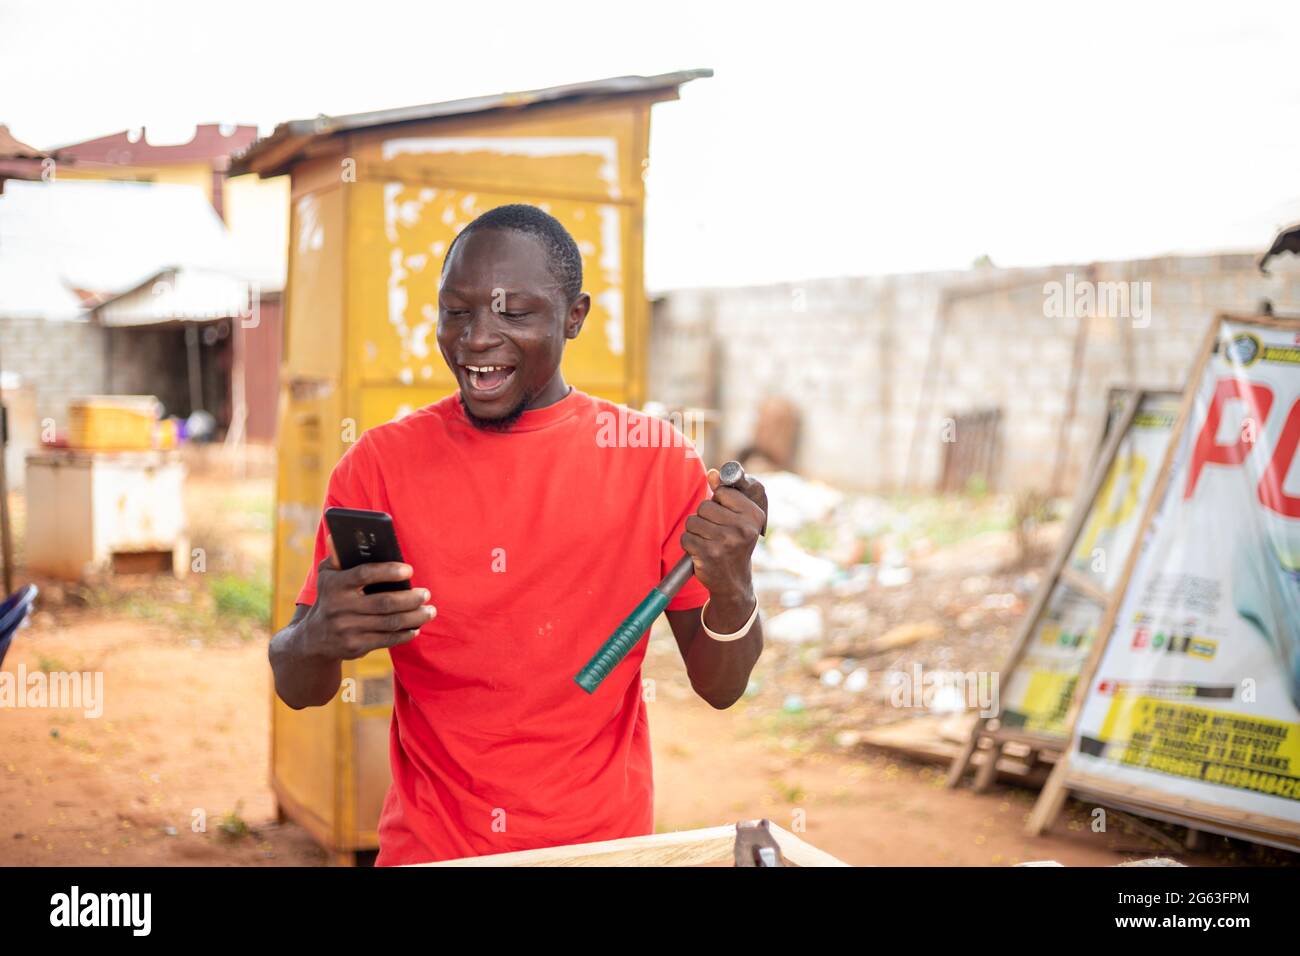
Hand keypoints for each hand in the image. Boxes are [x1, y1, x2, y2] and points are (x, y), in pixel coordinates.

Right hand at [302, 535, 436, 660]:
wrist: (314, 637)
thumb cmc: (330, 596)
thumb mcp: (327, 574)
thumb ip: (336, 555)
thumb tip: (337, 534)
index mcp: (335, 584)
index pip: (364, 573)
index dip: (388, 571)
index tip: (409, 570)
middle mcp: (339, 607)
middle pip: (384, 602)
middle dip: (410, 598)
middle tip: (427, 593)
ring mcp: (347, 629)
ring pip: (389, 623)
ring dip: (414, 617)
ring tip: (429, 611)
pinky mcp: (354, 646)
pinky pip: (386, 640)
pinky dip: (405, 634)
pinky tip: (416, 627)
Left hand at [680, 469, 767, 627]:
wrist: (734, 581)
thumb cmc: (735, 545)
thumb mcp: (739, 519)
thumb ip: (726, 494)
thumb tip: (713, 473)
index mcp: (754, 515)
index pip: (722, 493)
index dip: (718, 504)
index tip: (726, 518)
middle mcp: (743, 529)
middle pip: (704, 506)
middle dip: (704, 518)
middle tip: (715, 532)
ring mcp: (726, 542)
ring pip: (693, 521)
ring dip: (695, 531)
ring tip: (708, 542)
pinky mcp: (708, 555)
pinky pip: (686, 537)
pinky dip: (689, 544)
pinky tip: (701, 552)